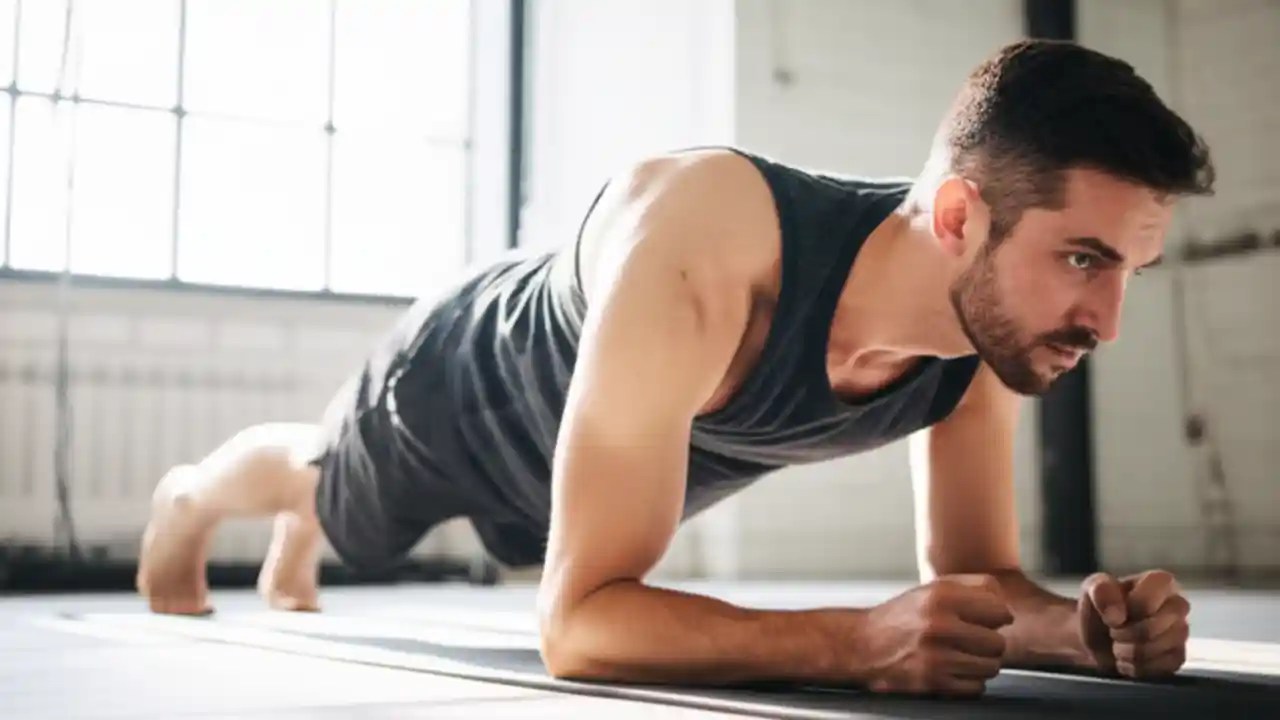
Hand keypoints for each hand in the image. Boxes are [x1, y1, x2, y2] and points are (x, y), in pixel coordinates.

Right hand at [858, 574, 1012, 696]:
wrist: (862, 646)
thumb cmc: (900, 617)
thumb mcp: (931, 589)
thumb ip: (970, 586)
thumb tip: (1002, 597)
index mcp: (941, 595)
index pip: (999, 609)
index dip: (996, 616)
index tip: (986, 619)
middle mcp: (939, 624)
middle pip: (998, 642)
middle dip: (988, 643)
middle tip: (971, 640)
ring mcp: (937, 656)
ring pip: (991, 667)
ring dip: (980, 664)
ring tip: (961, 655)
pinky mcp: (934, 683)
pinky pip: (976, 687)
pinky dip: (969, 681)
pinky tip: (953, 669)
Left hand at [1078, 570, 1190, 678]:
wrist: (1095, 639)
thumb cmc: (1099, 609)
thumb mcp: (1092, 589)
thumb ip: (1100, 589)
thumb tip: (1117, 614)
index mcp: (1161, 582)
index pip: (1150, 598)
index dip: (1130, 608)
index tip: (1116, 612)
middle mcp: (1177, 605)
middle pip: (1153, 628)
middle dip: (1125, 633)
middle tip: (1113, 630)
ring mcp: (1180, 633)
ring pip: (1157, 649)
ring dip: (1128, 651)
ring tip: (1118, 643)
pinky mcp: (1178, 657)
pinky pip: (1162, 667)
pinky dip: (1137, 666)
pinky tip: (1128, 658)